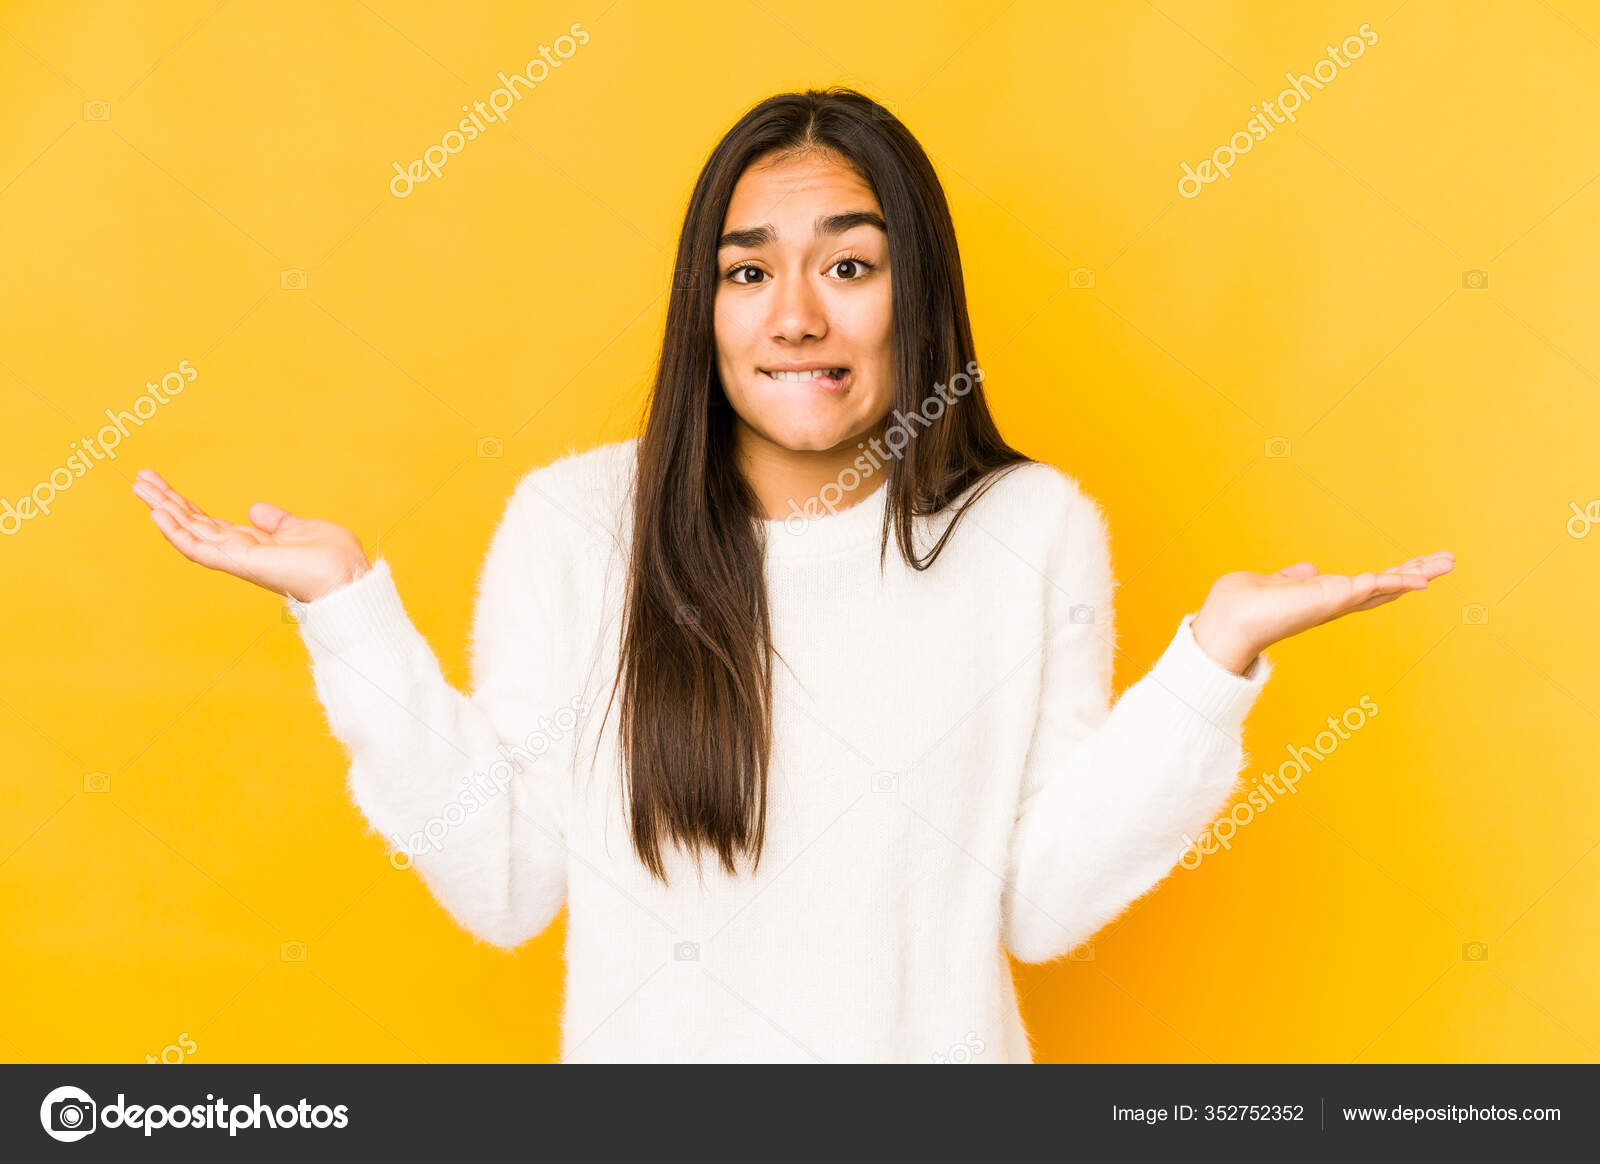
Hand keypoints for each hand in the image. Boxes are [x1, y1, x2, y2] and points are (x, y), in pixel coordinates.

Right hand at [132, 468, 370, 603]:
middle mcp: (238, 552)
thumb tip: (256, 509)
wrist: (346, 576)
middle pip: (192, 524)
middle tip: (140, 479)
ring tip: (140, 488)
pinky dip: (176, 532)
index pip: (208, 523)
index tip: (163, 484)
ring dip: (163, 510)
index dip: (185, 505)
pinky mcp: (237, 562)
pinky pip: (198, 549)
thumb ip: (276, 521)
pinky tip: (157, 514)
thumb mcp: (300, 529)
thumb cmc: (332, 558)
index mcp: (252, 544)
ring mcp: (235, 558)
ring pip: (189, 533)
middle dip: (166, 502)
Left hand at [1190, 550, 1456, 674]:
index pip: (1368, 586)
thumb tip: (1307, 571)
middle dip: (1418, 573)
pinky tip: (1419, 579)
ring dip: (1417, 574)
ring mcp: (1337, 601)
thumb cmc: (1242, 606)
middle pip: (1386, 587)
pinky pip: (1372, 587)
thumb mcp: (1274, 584)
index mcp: (1324, 597)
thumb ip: (1293, 579)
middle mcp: (1335, 602)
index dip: (1395, 576)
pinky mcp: (1332, 597)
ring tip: (1447, 562)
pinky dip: (1396, 582)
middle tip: (1450, 560)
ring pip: (1386, 586)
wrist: (1228, 620)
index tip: (1420, 566)